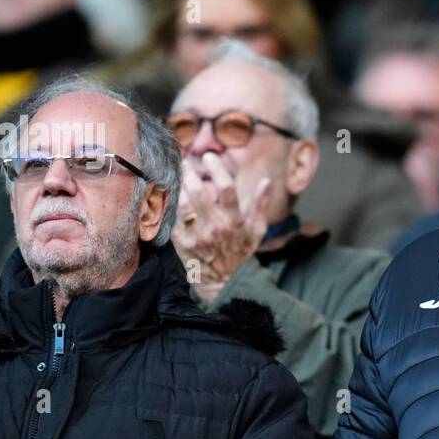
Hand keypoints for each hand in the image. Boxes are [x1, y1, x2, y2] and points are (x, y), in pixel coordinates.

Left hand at [172, 152, 271, 305]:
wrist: (223, 281)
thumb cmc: (241, 251)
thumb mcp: (256, 230)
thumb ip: (260, 205)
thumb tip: (266, 181)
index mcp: (235, 221)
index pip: (226, 188)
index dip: (216, 169)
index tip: (209, 157)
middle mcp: (216, 227)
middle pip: (200, 192)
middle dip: (191, 172)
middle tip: (187, 162)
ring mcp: (197, 236)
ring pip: (184, 203)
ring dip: (180, 185)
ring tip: (178, 174)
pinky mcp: (183, 243)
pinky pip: (174, 218)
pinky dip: (172, 204)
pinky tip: (172, 194)